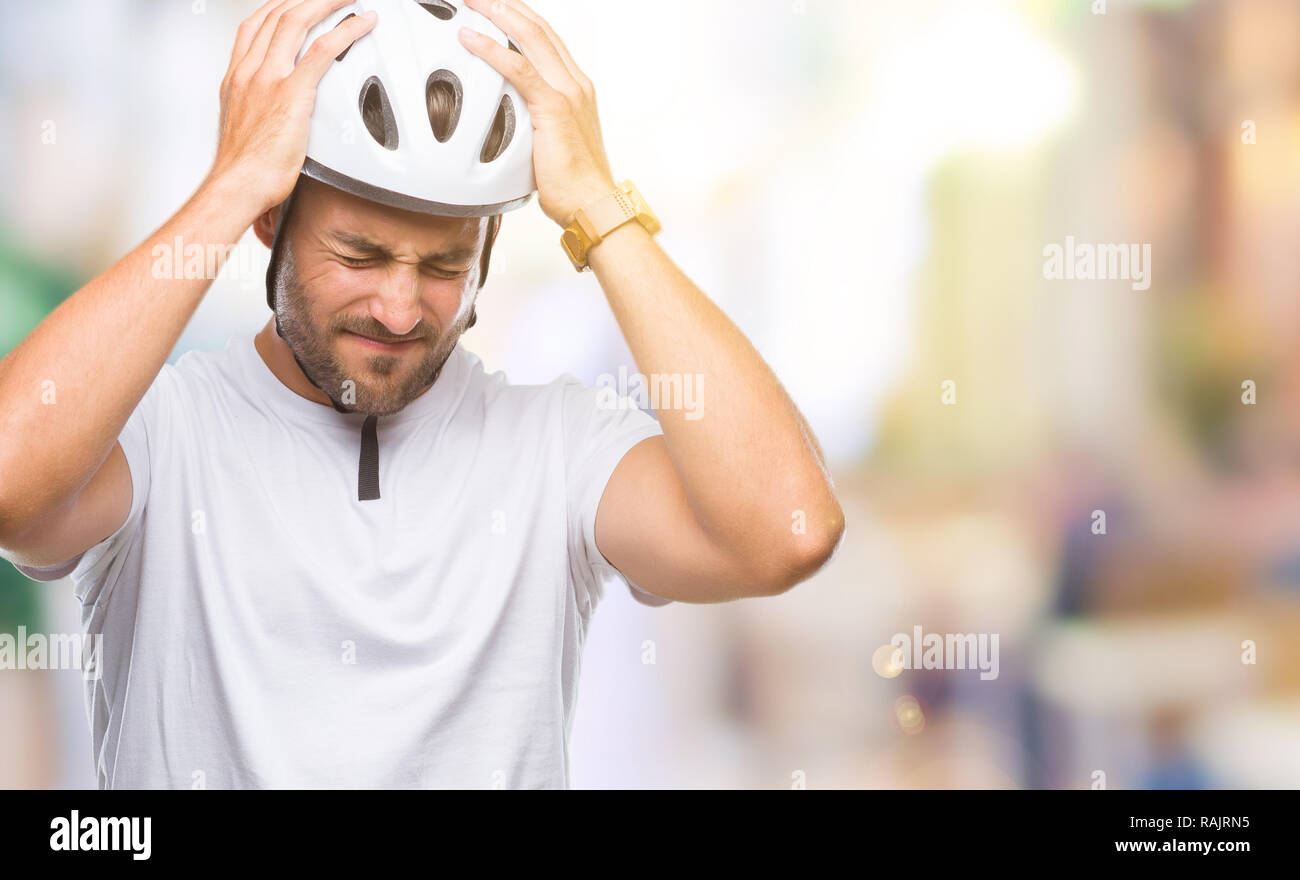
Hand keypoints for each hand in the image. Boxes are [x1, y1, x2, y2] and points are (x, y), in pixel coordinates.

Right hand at [209, 0, 376, 217]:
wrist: (237, 186)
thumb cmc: (243, 171)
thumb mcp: (243, 131)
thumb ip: (256, 114)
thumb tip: (269, 118)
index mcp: (236, 78)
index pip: (254, 25)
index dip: (277, 7)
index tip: (296, 2)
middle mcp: (249, 71)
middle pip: (276, 14)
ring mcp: (268, 79)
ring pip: (297, 21)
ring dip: (327, 3)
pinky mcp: (291, 93)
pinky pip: (322, 50)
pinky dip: (346, 30)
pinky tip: (363, 22)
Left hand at [458, 0, 618, 227]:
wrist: (595, 206)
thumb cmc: (575, 186)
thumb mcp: (555, 145)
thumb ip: (537, 125)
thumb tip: (511, 128)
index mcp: (578, 89)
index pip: (548, 40)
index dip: (521, 18)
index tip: (498, 7)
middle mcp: (576, 84)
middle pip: (539, 28)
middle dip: (507, 6)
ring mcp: (568, 93)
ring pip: (531, 38)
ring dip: (498, 14)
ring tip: (473, 2)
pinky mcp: (555, 108)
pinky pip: (519, 69)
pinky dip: (492, 49)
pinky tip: (469, 38)